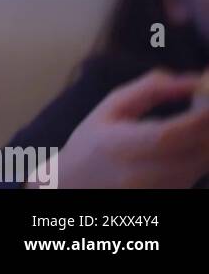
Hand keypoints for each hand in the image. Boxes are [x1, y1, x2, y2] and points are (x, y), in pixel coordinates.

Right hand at [49, 70, 208, 188]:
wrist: (77, 186)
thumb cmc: (92, 144)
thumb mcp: (110, 108)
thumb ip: (150, 89)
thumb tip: (191, 79)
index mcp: (120, 146)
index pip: (169, 135)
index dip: (199, 116)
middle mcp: (143, 174)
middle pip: (198, 150)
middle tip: (206, 99)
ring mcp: (161, 189)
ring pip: (204, 160)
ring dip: (207, 135)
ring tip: (198, 115)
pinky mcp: (173, 194)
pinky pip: (200, 169)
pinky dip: (202, 149)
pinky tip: (191, 137)